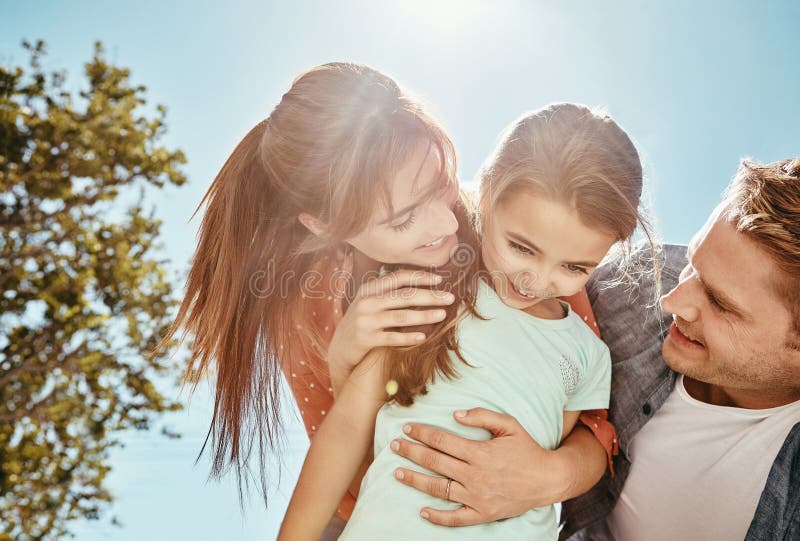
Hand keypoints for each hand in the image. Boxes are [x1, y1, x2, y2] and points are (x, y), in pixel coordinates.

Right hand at [327, 269, 454, 389]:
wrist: (339, 348)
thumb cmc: (362, 322)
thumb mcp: (369, 302)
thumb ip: (388, 292)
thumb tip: (421, 284)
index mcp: (369, 289)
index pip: (398, 277)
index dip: (420, 277)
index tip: (440, 279)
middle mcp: (366, 302)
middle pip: (404, 296)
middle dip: (430, 296)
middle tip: (449, 298)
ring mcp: (365, 321)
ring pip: (401, 316)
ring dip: (424, 315)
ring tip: (442, 315)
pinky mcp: (365, 339)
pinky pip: (392, 338)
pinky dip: (408, 337)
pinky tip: (423, 337)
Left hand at [390, 408, 572, 525]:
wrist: (548, 479)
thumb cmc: (527, 449)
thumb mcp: (509, 425)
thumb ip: (483, 416)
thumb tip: (456, 414)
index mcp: (480, 452)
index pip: (443, 441)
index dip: (422, 433)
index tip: (407, 428)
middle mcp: (476, 475)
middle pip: (436, 462)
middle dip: (412, 452)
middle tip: (394, 445)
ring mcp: (478, 496)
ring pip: (440, 489)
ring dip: (416, 480)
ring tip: (397, 472)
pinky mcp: (483, 513)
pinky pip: (456, 518)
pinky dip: (439, 517)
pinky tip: (423, 511)